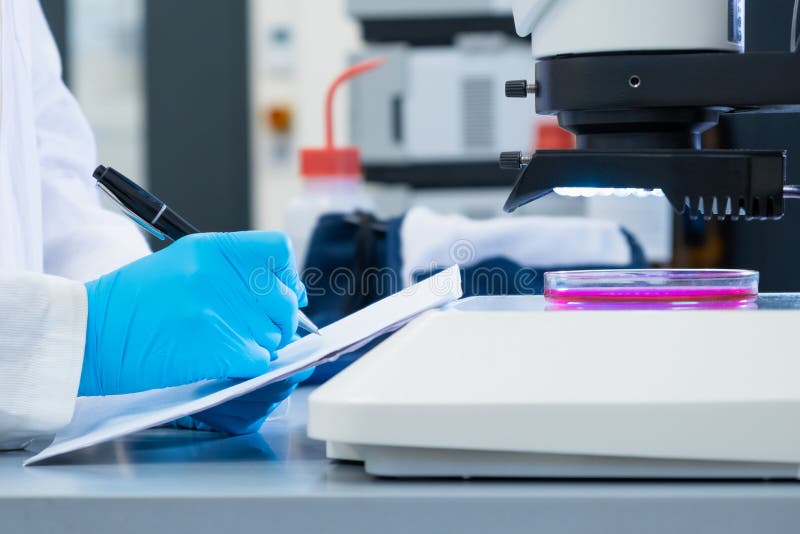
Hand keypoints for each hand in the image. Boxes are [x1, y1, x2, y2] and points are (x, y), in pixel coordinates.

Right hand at [80, 232, 307, 431]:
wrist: (88, 334)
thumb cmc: (130, 304)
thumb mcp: (180, 265)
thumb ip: (227, 271)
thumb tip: (274, 289)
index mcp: (213, 248)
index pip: (279, 251)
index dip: (287, 276)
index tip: (283, 294)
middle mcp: (220, 275)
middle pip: (284, 299)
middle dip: (280, 321)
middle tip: (259, 332)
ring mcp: (218, 311)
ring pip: (275, 335)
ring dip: (261, 347)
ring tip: (230, 348)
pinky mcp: (214, 348)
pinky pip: (259, 361)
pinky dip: (249, 369)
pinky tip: (226, 366)